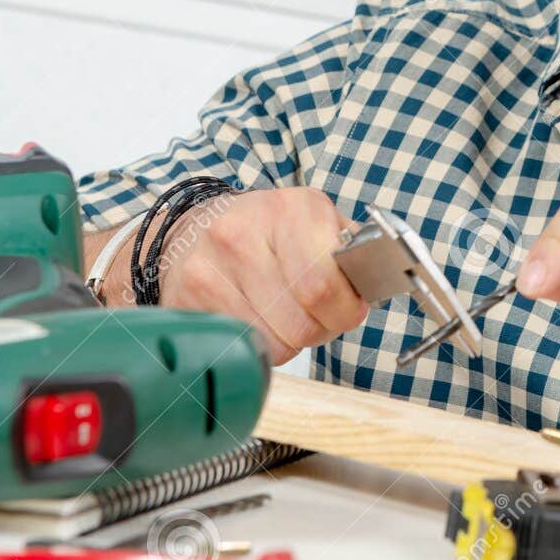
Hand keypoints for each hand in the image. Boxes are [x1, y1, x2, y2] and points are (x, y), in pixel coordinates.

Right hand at [118, 188, 364, 364]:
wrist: (196, 228)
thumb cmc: (270, 231)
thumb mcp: (317, 222)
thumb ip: (353, 253)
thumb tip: (374, 288)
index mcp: (291, 209)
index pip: (325, 286)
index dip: (346, 310)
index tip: (348, 309)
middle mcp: (242, 234)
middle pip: (301, 324)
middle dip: (320, 329)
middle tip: (316, 314)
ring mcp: (207, 268)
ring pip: (273, 344)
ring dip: (289, 341)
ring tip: (283, 313)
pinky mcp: (185, 300)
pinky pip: (241, 350)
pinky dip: (257, 345)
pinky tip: (255, 317)